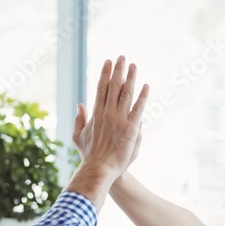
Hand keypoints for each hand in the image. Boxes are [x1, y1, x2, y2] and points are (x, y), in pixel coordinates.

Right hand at [74, 56, 147, 178]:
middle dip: (118, 70)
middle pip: (114, 86)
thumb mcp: (78, 136)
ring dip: (131, 78)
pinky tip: (146, 86)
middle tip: (122, 57)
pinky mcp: (131, 128)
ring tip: (134, 65)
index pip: (101, 88)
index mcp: (96, 113)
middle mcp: (107, 113)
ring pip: (126, 94)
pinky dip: (142, 97)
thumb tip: (79, 105)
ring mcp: (119, 119)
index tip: (108, 62)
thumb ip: (79, 120)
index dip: (105, 74)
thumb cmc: (89, 155)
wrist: (100, 169)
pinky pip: (138, 109)